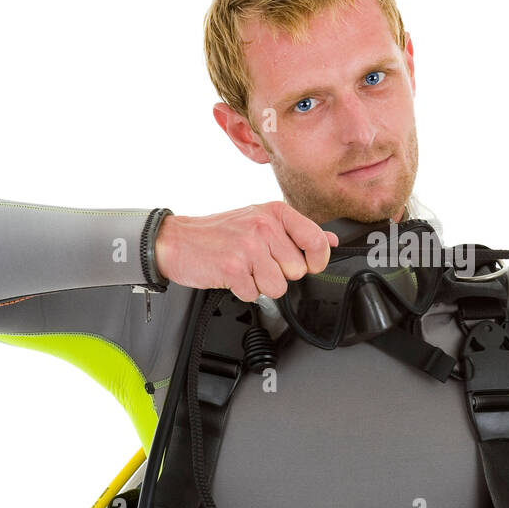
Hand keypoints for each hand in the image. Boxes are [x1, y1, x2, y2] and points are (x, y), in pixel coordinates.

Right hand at [153, 201, 339, 301]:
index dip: (317, 260)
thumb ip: (298, 231)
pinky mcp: (234, 268)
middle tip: (258, 262)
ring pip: (278, 287)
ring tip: (245, 269)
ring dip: (261, 285)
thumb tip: (330, 240)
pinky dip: (244, 291)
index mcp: (275, 212)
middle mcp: (264, 226)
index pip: (317, 240)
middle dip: (280, 274)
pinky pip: (255, 295)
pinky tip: (233, 276)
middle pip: (297, 271)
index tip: (309, 264)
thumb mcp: (261, 221)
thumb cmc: (220, 232)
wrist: (178, 240)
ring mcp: (248, 247)